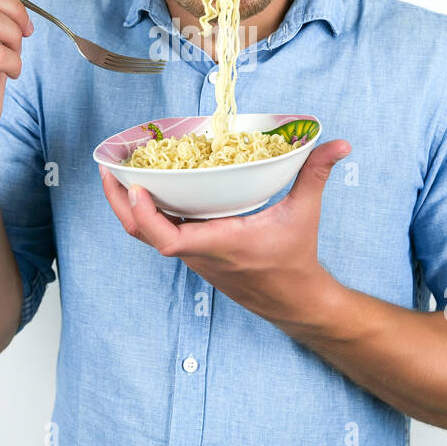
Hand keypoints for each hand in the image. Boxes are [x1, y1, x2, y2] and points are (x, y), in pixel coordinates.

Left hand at [100, 140, 351, 328]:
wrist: (294, 302)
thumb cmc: (296, 261)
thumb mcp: (305, 213)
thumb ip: (315, 175)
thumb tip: (338, 144)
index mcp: (220, 243)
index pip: (168, 239)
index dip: (145, 216)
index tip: (135, 188)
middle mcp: (199, 252)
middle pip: (143, 234)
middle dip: (119, 203)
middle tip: (108, 168)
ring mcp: (194, 256)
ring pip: (147, 236)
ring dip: (128, 207)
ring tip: (119, 171)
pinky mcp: (195, 255)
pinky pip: (160, 234)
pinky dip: (146, 213)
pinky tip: (146, 188)